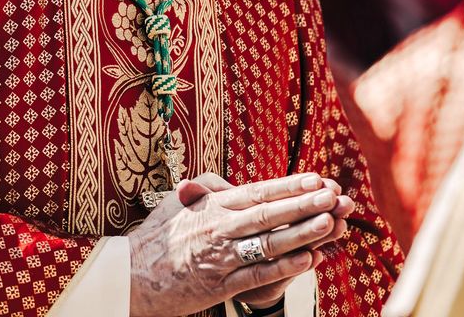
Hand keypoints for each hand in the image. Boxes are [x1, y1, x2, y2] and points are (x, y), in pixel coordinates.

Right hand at [127, 172, 348, 316]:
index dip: (290, 185)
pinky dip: (283, 267)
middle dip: (303, 204)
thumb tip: (228, 183)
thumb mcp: (177, 201)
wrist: (130, 277)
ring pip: (268, 243)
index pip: (258, 191)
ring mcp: (221, 258)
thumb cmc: (156, 237)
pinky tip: (308, 260)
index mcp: (213, 205)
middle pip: (269, 213)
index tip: (316, 178)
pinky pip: (257, 275)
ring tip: (329, 223)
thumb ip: (205, 188)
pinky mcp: (220, 285)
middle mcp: (220, 228)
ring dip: (301, 233)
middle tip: (333, 196)